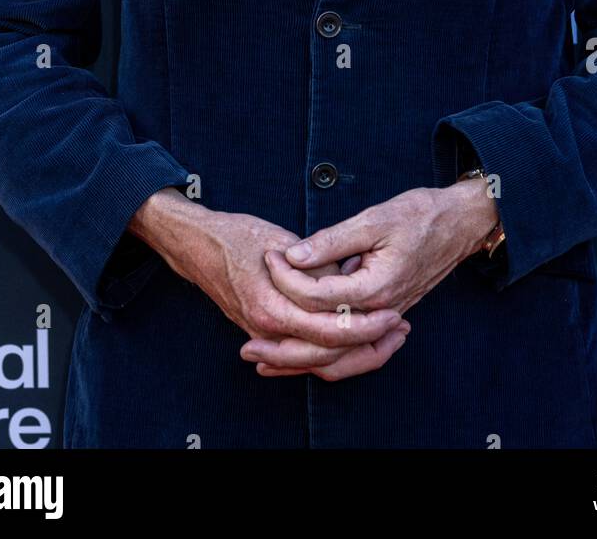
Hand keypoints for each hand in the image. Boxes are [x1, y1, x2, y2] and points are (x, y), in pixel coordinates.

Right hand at [129, 190, 407, 378]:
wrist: (198, 245)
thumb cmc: (236, 236)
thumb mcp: (282, 240)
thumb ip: (318, 263)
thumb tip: (351, 276)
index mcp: (273, 307)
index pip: (330, 331)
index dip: (366, 325)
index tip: (393, 314)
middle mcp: (268, 329)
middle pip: (328, 355)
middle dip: (369, 346)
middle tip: (399, 330)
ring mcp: (264, 335)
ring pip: (317, 361)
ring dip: (354, 353)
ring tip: (386, 338)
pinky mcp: (264, 332)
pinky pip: (302, 354)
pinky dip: (330, 352)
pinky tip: (355, 344)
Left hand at [243, 181, 497, 378]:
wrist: (460, 224)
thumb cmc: (421, 214)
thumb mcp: (374, 219)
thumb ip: (331, 240)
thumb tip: (292, 255)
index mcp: (376, 287)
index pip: (317, 297)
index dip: (286, 278)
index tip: (267, 257)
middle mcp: (381, 311)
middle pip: (324, 343)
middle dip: (283, 346)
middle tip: (247, 344)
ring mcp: (385, 318)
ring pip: (339, 358)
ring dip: (301, 363)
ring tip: (265, 360)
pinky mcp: (385, 316)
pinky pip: (352, 351)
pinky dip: (324, 356)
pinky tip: (301, 351)